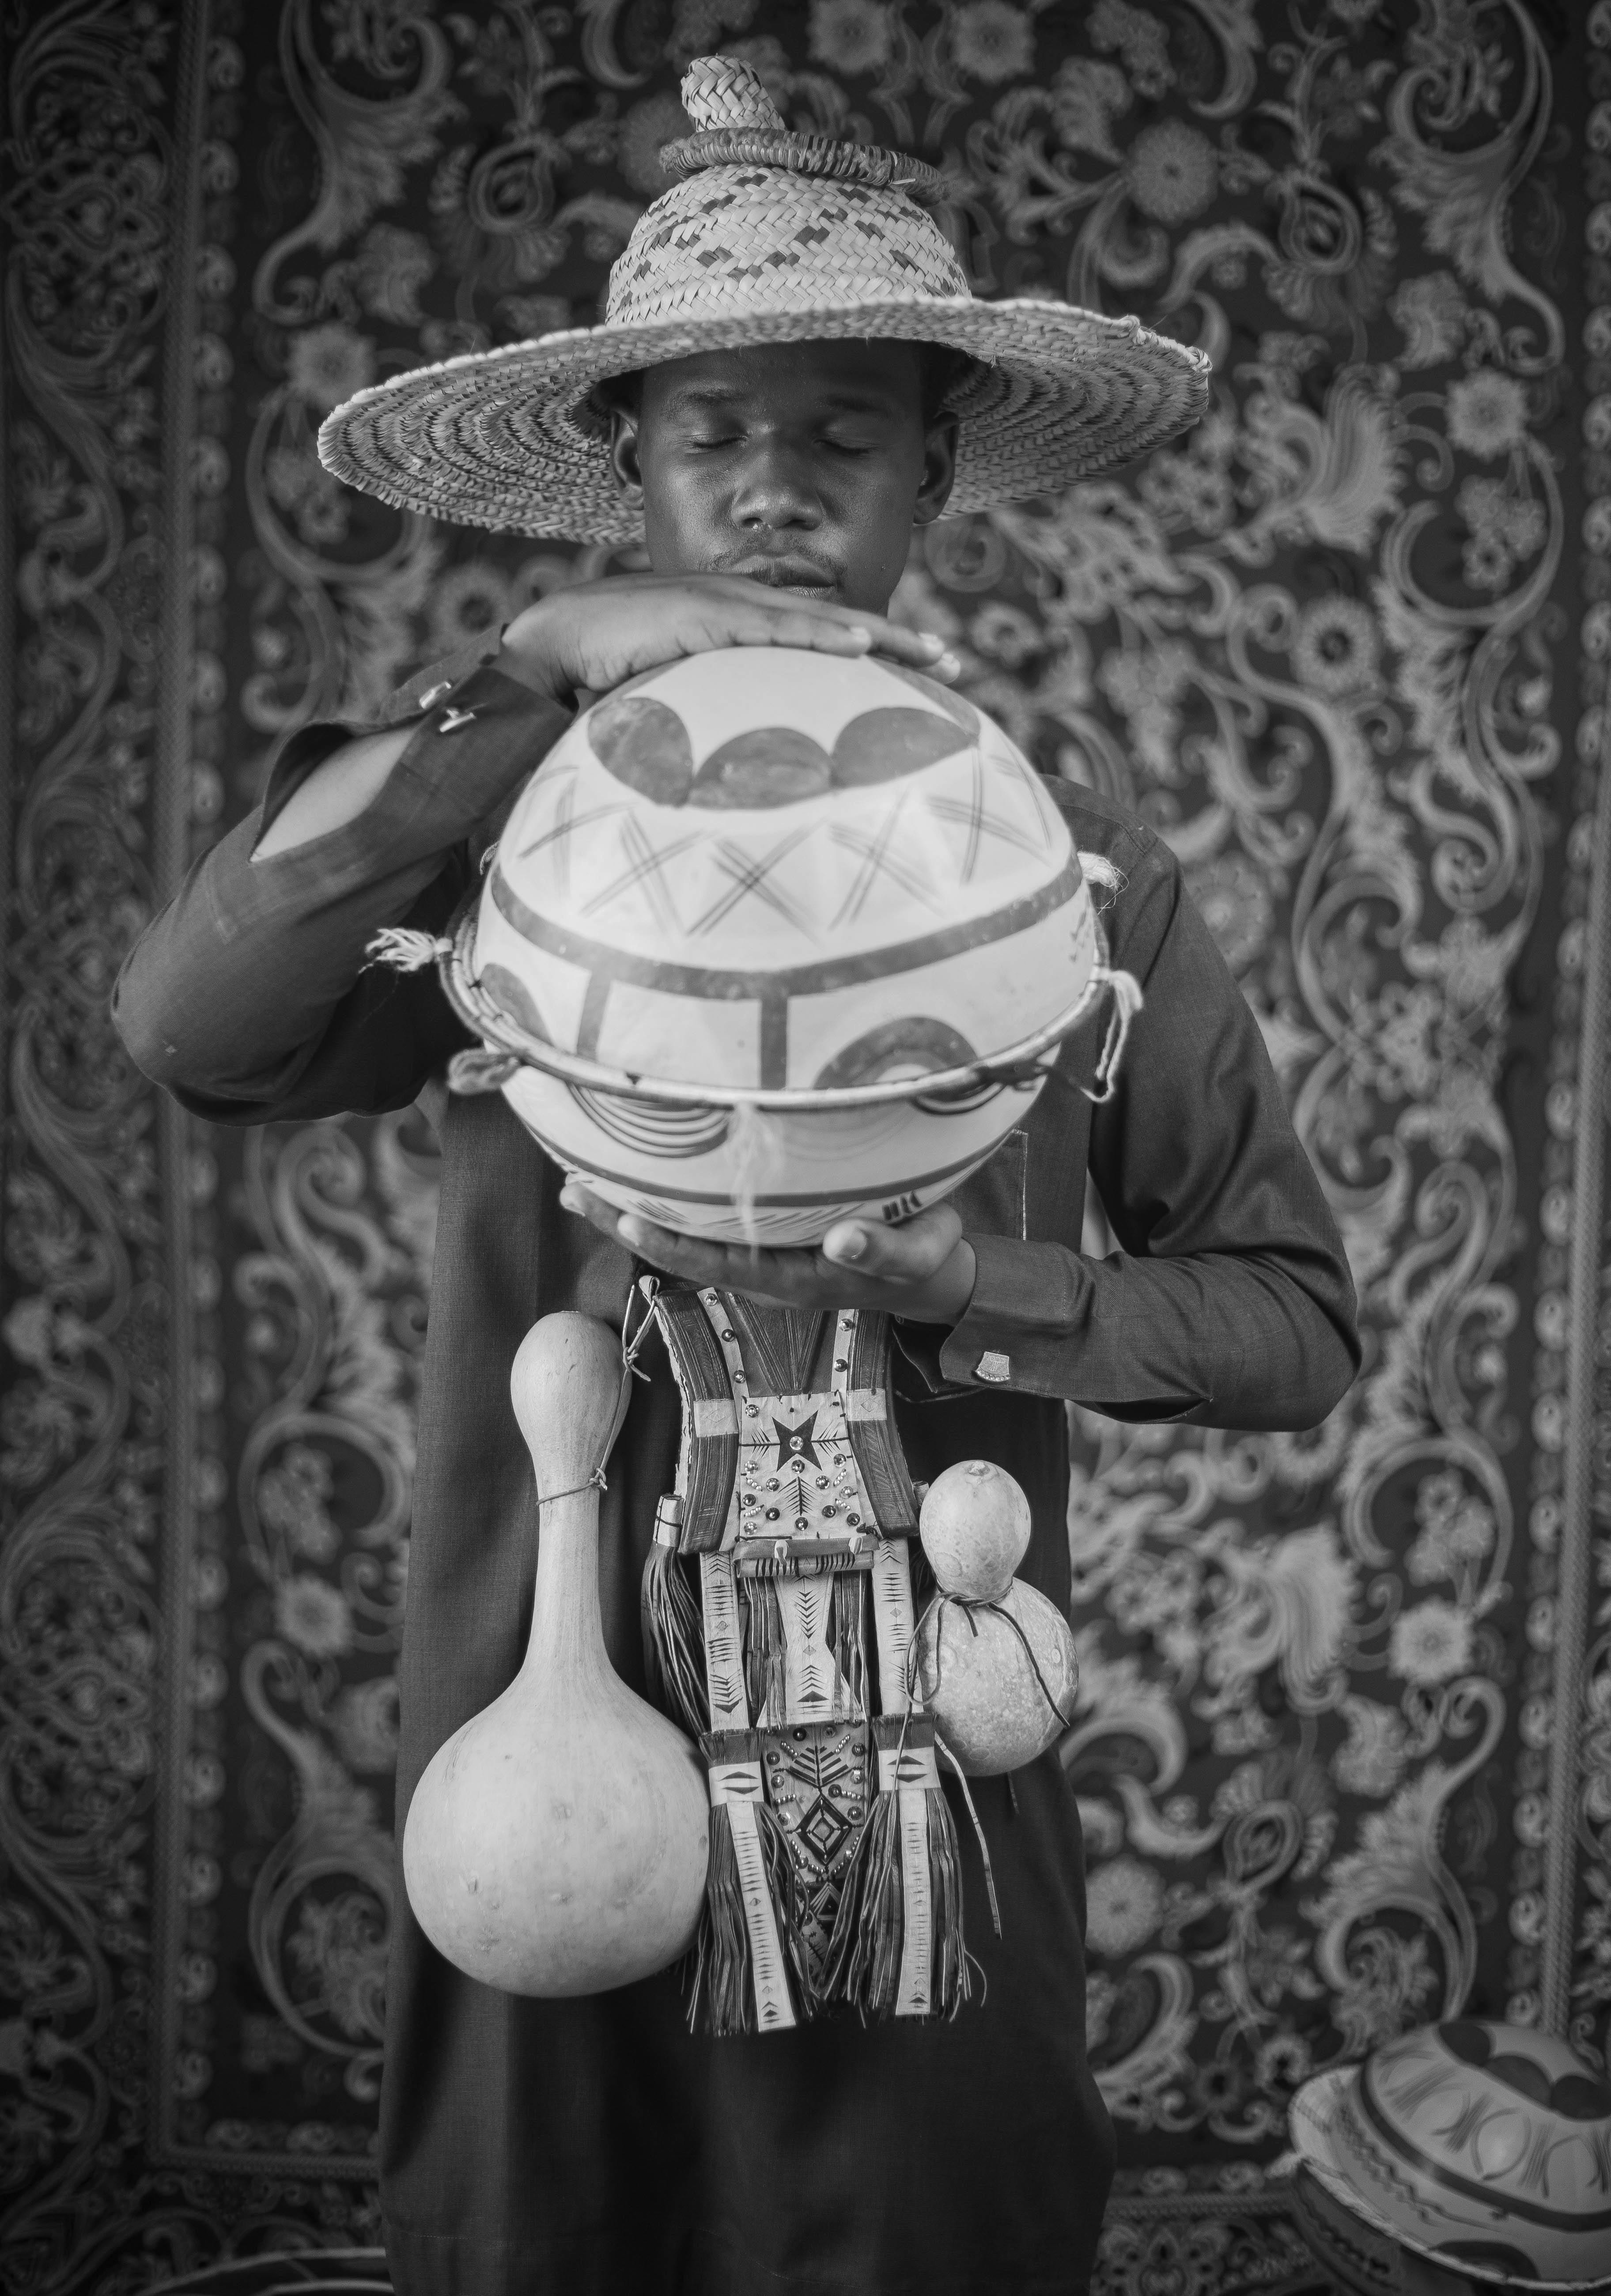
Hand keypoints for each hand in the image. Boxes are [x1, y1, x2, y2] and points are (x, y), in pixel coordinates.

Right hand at [498, 573, 958, 704]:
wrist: (552, 646)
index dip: (873, 645)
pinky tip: (860, 643)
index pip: (819, 631)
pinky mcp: (702, 615)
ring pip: (817, 619)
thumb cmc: (608, 675)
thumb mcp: (680, 693)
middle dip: (898, 639)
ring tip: (929, 653)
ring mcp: (721, 604)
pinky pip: (773, 626)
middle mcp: (738, 603)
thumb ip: (717, 709)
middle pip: (835, 620)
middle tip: (954, 661)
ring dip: (877, 635)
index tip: (922, 667)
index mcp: (736, 620)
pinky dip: (820, 633)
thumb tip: (746, 760)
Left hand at [560, 1183, 976, 1325]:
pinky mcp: (762, 1238)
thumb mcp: (918, 1254)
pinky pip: (702, 1222)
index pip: (719, 1263)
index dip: (672, 1243)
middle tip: (572, 1190)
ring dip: (634, 1212)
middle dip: (628, 1223)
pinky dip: (665, 1201)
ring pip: (685, 1236)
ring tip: (580, 1180)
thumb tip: (843, 1237)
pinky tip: (636, 1176)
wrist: (927, 1273)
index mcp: (792, 1279)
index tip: (627, 1219)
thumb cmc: (923, 1259)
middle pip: (683, 1250)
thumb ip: (884, 1249)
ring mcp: (758, 1257)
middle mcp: (762, 1272)